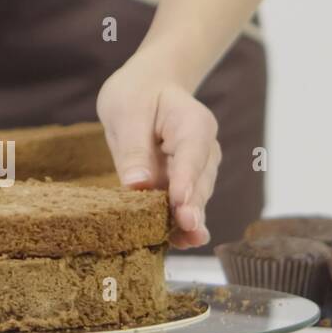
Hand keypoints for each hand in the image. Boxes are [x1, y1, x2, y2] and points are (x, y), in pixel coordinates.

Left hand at [97, 55, 220, 248]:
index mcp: (193, 124)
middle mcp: (203, 150)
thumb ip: (134, 148)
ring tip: (186, 241)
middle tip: (188, 228)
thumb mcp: (128, 112)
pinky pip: (182, 206)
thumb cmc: (137, 94)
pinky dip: (180, 224)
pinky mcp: (181, 186)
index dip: (187, 179)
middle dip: (193, 206)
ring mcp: (195, 170)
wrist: (147, 90)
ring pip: (194, 198)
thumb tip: (136, 185)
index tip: (181, 202)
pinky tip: (180, 243)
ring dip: (189, 221)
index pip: (193, 154)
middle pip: (199, 181)